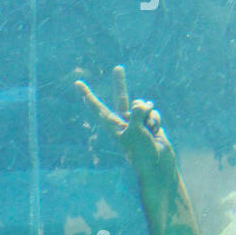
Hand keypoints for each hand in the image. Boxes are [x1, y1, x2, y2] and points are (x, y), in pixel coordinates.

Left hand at [75, 66, 178, 204]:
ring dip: (149, 115)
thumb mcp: (136, 130)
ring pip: (144, 106)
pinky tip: (156, 131)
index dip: (88, 95)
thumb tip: (144, 103)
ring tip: (149, 130)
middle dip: (120, 83)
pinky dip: (156, 120)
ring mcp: (137, 122)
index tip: (78, 84)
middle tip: (118, 68)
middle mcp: (124, 122)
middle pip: (121, 97)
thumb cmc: (142, 152)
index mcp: (113, 125)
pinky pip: (154, 113)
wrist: (157, 167)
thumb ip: (137, 112)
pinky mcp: (150, 124)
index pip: (97, 107)